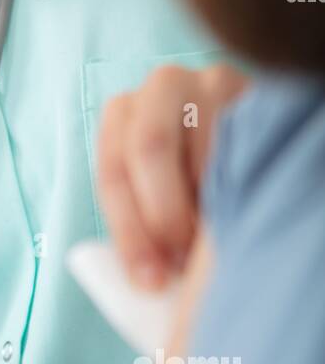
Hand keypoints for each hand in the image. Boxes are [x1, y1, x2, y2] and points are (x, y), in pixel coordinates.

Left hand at [97, 64, 247, 288]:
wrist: (239, 137)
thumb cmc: (183, 179)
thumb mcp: (152, 193)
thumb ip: (141, 222)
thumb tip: (148, 280)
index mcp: (122, 113)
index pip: (112, 172)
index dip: (129, 231)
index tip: (150, 279)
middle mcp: (160, 88)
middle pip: (150, 146)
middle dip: (162, 212)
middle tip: (181, 260)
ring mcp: (208, 83)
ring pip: (201, 149)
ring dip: (204, 206)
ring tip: (209, 245)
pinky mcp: (250, 94)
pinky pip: (241, 145)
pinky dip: (236, 186)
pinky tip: (235, 214)